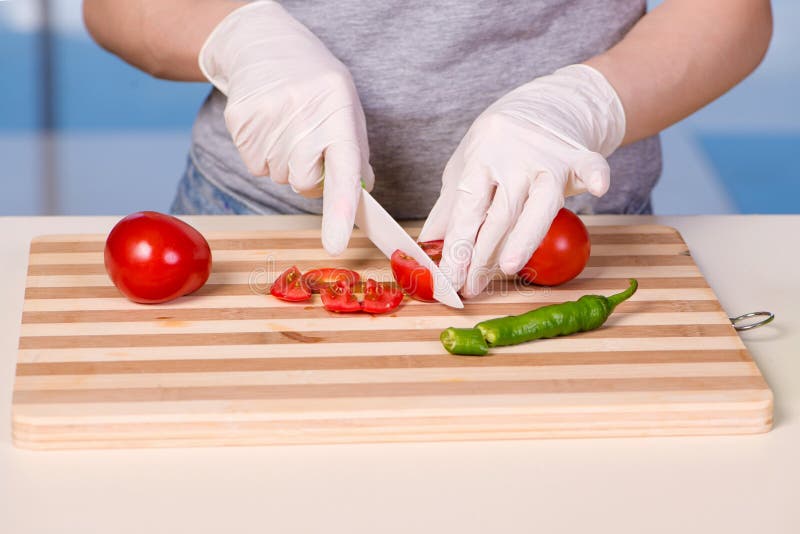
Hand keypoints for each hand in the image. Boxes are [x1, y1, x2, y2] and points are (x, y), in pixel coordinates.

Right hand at [199, 1, 372, 254]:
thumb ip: (356, 153)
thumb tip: (361, 194)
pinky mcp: (241, 123)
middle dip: (308, 175)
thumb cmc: (316, 86)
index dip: (340, 209)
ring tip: (287, 126)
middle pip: (303, 184)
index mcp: (337, 110)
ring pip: (278, 177)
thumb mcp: (346, 107)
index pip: (343, 170)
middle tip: (308, 142)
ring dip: (284, 162)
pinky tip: (268, 127)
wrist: (264, 47)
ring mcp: (268, 119)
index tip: (335, 245)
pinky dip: (263, 154)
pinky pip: (256, 166)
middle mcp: (303, 115)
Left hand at [418, 64, 625, 297]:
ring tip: (509, 267)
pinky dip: (597, 174)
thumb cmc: (497, 146)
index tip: (450, 278)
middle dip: (483, 256)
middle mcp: (512, 157)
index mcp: (479, 158)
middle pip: (499, 214)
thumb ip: (450, 208)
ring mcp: (547, 157)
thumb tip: (427, 247)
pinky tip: (599, 188)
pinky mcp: (577, 156)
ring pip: (539, 202)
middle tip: (472, 288)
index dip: (458, 246)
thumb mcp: (466, 169)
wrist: (542, 106)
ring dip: (525, 236)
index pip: (467, 209)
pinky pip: (591, 164)